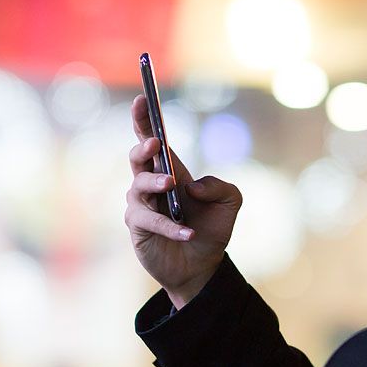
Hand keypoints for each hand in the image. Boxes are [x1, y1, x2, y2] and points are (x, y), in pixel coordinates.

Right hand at [125, 94, 241, 307]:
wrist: (203, 267)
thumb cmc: (211, 229)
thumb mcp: (230, 203)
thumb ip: (221, 186)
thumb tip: (192, 186)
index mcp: (170, 170)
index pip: (151, 138)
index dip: (144, 119)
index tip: (141, 99)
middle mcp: (150, 184)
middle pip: (137, 157)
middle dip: (143, 147)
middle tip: (157, 143)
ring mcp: (141, 206)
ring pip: (138, 187)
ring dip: (155, 183)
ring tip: (173, 186)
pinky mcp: (139, 229)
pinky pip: (150, 222)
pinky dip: (170, 227)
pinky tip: (189, 233)